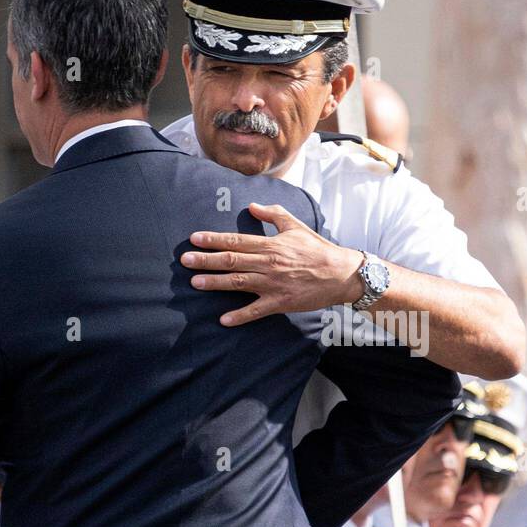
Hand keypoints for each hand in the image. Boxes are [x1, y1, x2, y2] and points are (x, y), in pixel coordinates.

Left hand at [182, 203, 365, 325]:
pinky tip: (223, 320)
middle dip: (205, 260)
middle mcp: (268, 264)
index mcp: (270, 245)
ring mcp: (273, 284)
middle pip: (231, 261)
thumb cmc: (318, 249)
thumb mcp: (295, 226)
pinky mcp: (280, 302)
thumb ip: (273, 214)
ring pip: (238, 283)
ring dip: (215, 283)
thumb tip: (252, 206)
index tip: (194, 239)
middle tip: (185, 261)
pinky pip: (256, 311)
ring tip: (195, 283)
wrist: (340, 274)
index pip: (236, 240)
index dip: (213, 240)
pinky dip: (239, 316)